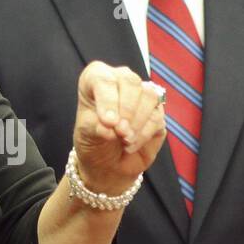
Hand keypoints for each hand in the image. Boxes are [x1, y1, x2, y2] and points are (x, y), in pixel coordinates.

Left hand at [73, 62, 166, 193]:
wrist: (106, 165)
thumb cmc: (92, 142)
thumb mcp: (86, 134)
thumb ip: (97, 126)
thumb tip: (113, 125)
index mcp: (98, 79)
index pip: (104, 78)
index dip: (108, 100)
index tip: (108, 122)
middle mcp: (121, 82)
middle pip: (131, 82)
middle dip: (126, 109)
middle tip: (119, 132)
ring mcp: (141, 96)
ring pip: (149, 96)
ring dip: (137, 122)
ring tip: (124, 140)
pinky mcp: (157, 114)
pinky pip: (157, 117)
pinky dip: (143, 134)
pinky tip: (130, 145)